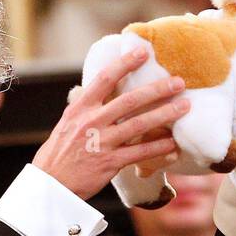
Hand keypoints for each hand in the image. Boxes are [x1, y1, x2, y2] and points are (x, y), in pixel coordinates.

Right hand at [33, 47, 187, 199]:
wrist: (51, 184)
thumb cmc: (60, 152)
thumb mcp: (68, 122)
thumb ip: (86, 106)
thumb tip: (97, 88)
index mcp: (81, 108)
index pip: (105, 79)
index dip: (125, 64)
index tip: (143, 51)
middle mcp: (92, 121)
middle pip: (129, 101)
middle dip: (157, 90)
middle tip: (179, 82)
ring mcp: (102, 142)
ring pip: (138, 125)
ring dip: (164, 115)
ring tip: (184, 107)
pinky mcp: (110, 163)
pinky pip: (139, 153)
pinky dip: (158, 148)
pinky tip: (174, 144)